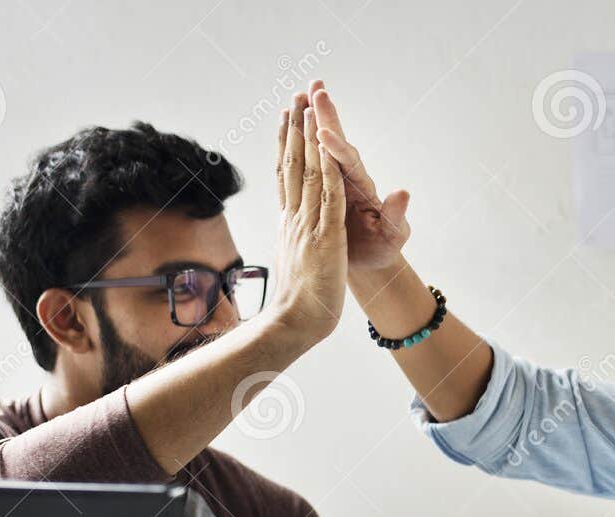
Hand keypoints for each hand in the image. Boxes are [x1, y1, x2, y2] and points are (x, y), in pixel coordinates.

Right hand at [267, 94, 347, 343]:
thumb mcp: (303, 259)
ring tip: (307, 106)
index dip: (287, 142)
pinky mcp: (327, 236)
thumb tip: (291, 224)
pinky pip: (329, 196)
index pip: (289, 173)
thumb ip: (297, 236)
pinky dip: (329, 170)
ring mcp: (310, 224)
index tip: (285, 113)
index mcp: (292, 219)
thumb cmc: (303, 296)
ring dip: (310, 138)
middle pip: (296, 163)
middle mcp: (298, 215)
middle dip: (297, 127)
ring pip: (310, 172)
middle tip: (296, 94)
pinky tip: (328, 145)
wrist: (299, 323)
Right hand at [308, 80, 411, 272]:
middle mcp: (348, 177)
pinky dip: (299, 141)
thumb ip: (396, 215)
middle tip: (316, 87)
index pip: (350, 162)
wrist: (370, 259)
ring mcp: (333, 179)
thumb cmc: (382, 248)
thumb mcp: (393, 234)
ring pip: (319, 145)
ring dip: (311, 119)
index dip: (337, 148)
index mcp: (362, 188)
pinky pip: (307, 159)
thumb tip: (403, 192)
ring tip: (301, 93)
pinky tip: (290, 125)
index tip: (322, 133)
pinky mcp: (320, 187)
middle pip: (336, 141)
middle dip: (326, 116)